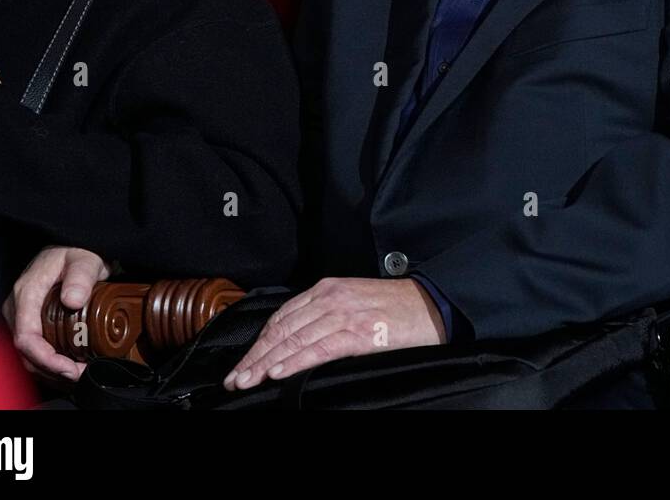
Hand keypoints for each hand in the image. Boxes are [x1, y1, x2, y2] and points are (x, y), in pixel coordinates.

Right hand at [2, 246, 110, 381]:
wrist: (72, 247)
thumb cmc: (76, 251)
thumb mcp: (84, 258)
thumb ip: (81, 276)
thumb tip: (73, 300)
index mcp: (26, 293)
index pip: (26, 337)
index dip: (45, 358)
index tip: (69, 368)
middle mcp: (17, 307)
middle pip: (25, 351)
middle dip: (51, 369)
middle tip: (80, 374)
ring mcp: (20, 315)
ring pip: (27, 354)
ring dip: (50, 369)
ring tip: (77, 373)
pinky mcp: (28, 321)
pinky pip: (32, 348)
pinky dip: (48, 362)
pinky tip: (68, 366)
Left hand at [224, 277, 444, 390]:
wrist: (434, 305)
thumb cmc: (397, 308)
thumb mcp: (355, 300)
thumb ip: (326, 314)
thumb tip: (296, 343)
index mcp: (328, 289)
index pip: (282, 317)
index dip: (259, 342)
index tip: (243, 363)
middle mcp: (331, 298)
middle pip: (282, 330)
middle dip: (255, 356)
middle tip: (235, 379)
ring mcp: (344, 314)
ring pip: (294, 341)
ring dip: (266, 363)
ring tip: (247, 381)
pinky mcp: (359, 333)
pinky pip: (319, 349)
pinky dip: (295, 362)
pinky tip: (277, 373)